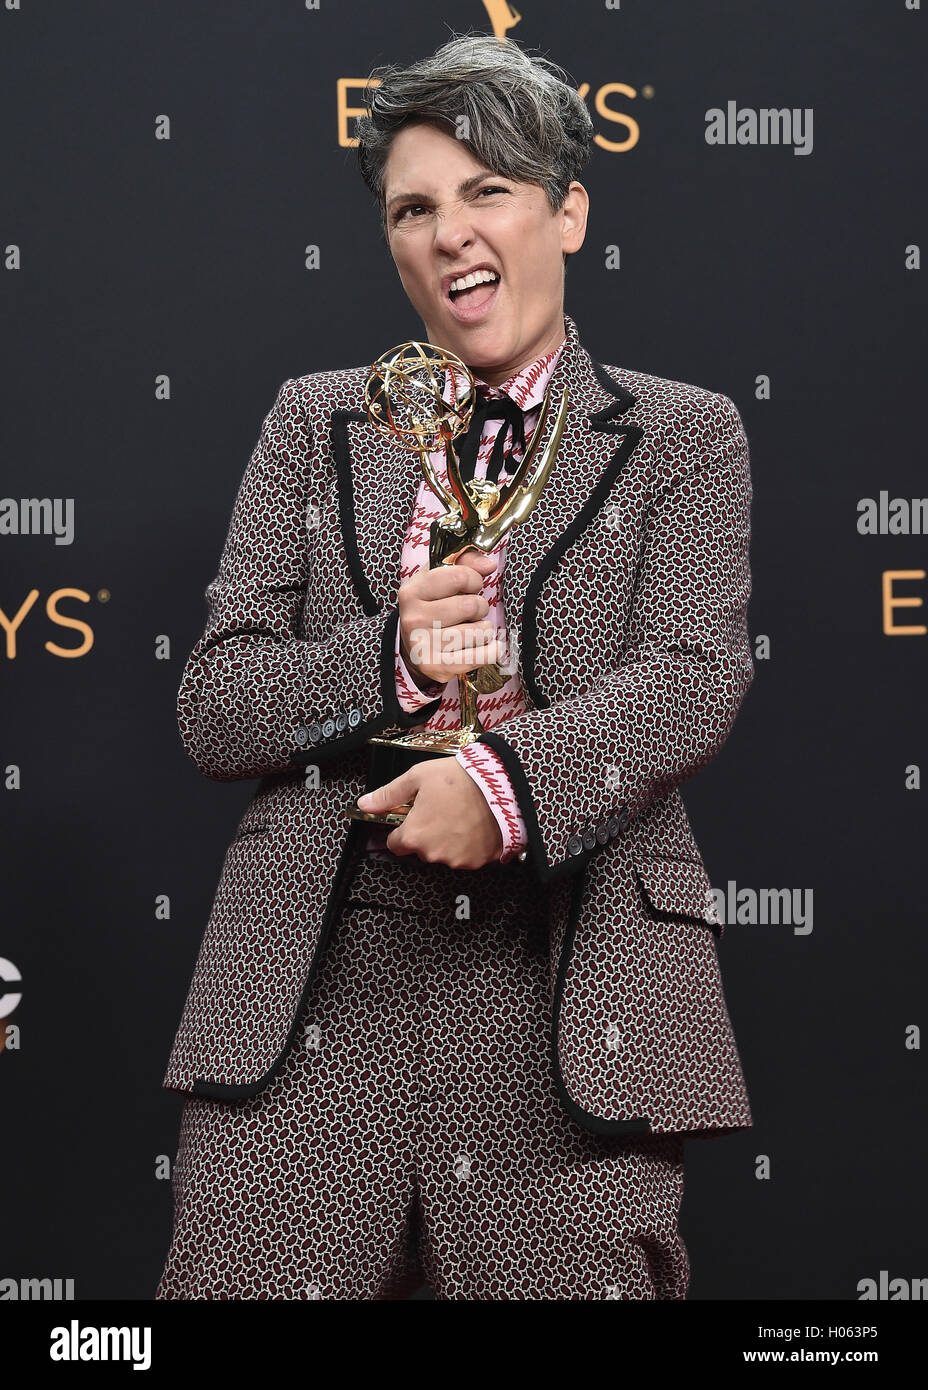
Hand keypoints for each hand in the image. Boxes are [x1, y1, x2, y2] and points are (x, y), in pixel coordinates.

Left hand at [356, 758, 503, 869]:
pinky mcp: (478, 861)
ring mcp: (457, 860)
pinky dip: (468, 844)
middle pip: (421, 849)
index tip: (412, 818)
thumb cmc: (460, 779)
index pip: (395, 844)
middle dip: (427, 833)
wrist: (501, 784)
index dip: (402, 830)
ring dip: (448, 840)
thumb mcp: (418, 777)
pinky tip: (474, 824)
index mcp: (414, 835)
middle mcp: (433, 853)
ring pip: (444, 853)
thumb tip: (365, 804)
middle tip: (441, 809)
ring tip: (460, 815)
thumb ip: (388, 795)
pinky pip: (466, 856)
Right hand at [399, 548, 503, 685]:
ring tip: (472, 628)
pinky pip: (483, 656)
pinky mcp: (438, 667)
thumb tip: (489, 565)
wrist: (412, 646)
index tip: (471, 586)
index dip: (474, 579)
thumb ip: (464, 562)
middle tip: (471, 611)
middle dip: (480, 606)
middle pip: (471, 605)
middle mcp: (414, 619)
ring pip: (479, 631)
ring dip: (483, 628)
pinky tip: (486, 645)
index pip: (459, 576)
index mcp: (412, 592)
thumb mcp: (437, 578)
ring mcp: (425, 646)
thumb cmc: (430, 606)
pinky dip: (492, 649)